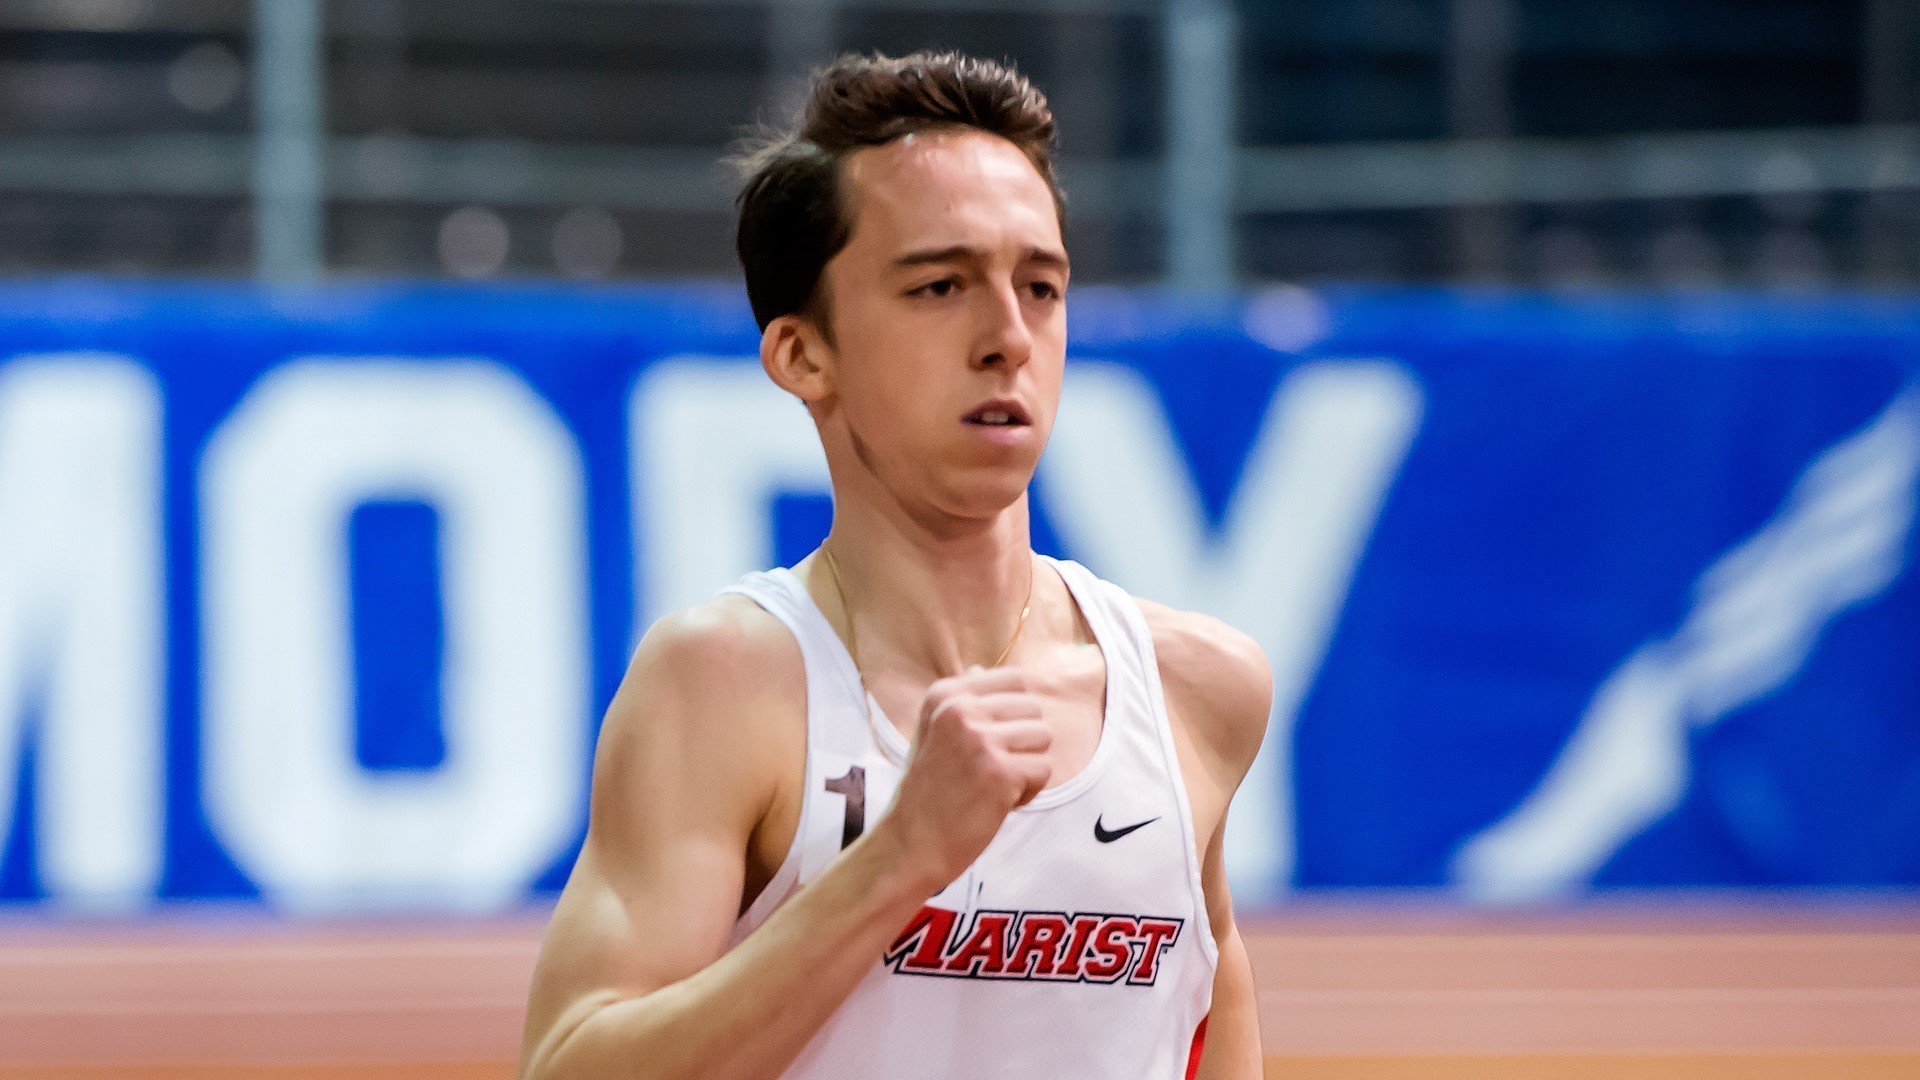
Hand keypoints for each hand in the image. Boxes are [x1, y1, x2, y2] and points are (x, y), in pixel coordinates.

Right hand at [879, 665, 1051, 892]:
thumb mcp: (931, 732)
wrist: (910, 844)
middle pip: (1033, 710)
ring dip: (1027, 767)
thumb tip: (982, 669)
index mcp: (945, 694)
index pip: (1014, 680)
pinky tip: (998, 803)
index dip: (1014, 715)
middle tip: (988, 771)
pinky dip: (1028, 792)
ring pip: (1043, 738)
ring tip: (993, 786)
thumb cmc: (926, 791)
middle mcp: (960, 709)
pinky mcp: (999, 771)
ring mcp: (980, 739)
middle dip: (1022, 744)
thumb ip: (960, 701)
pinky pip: (1044, 770)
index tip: (987, 743)